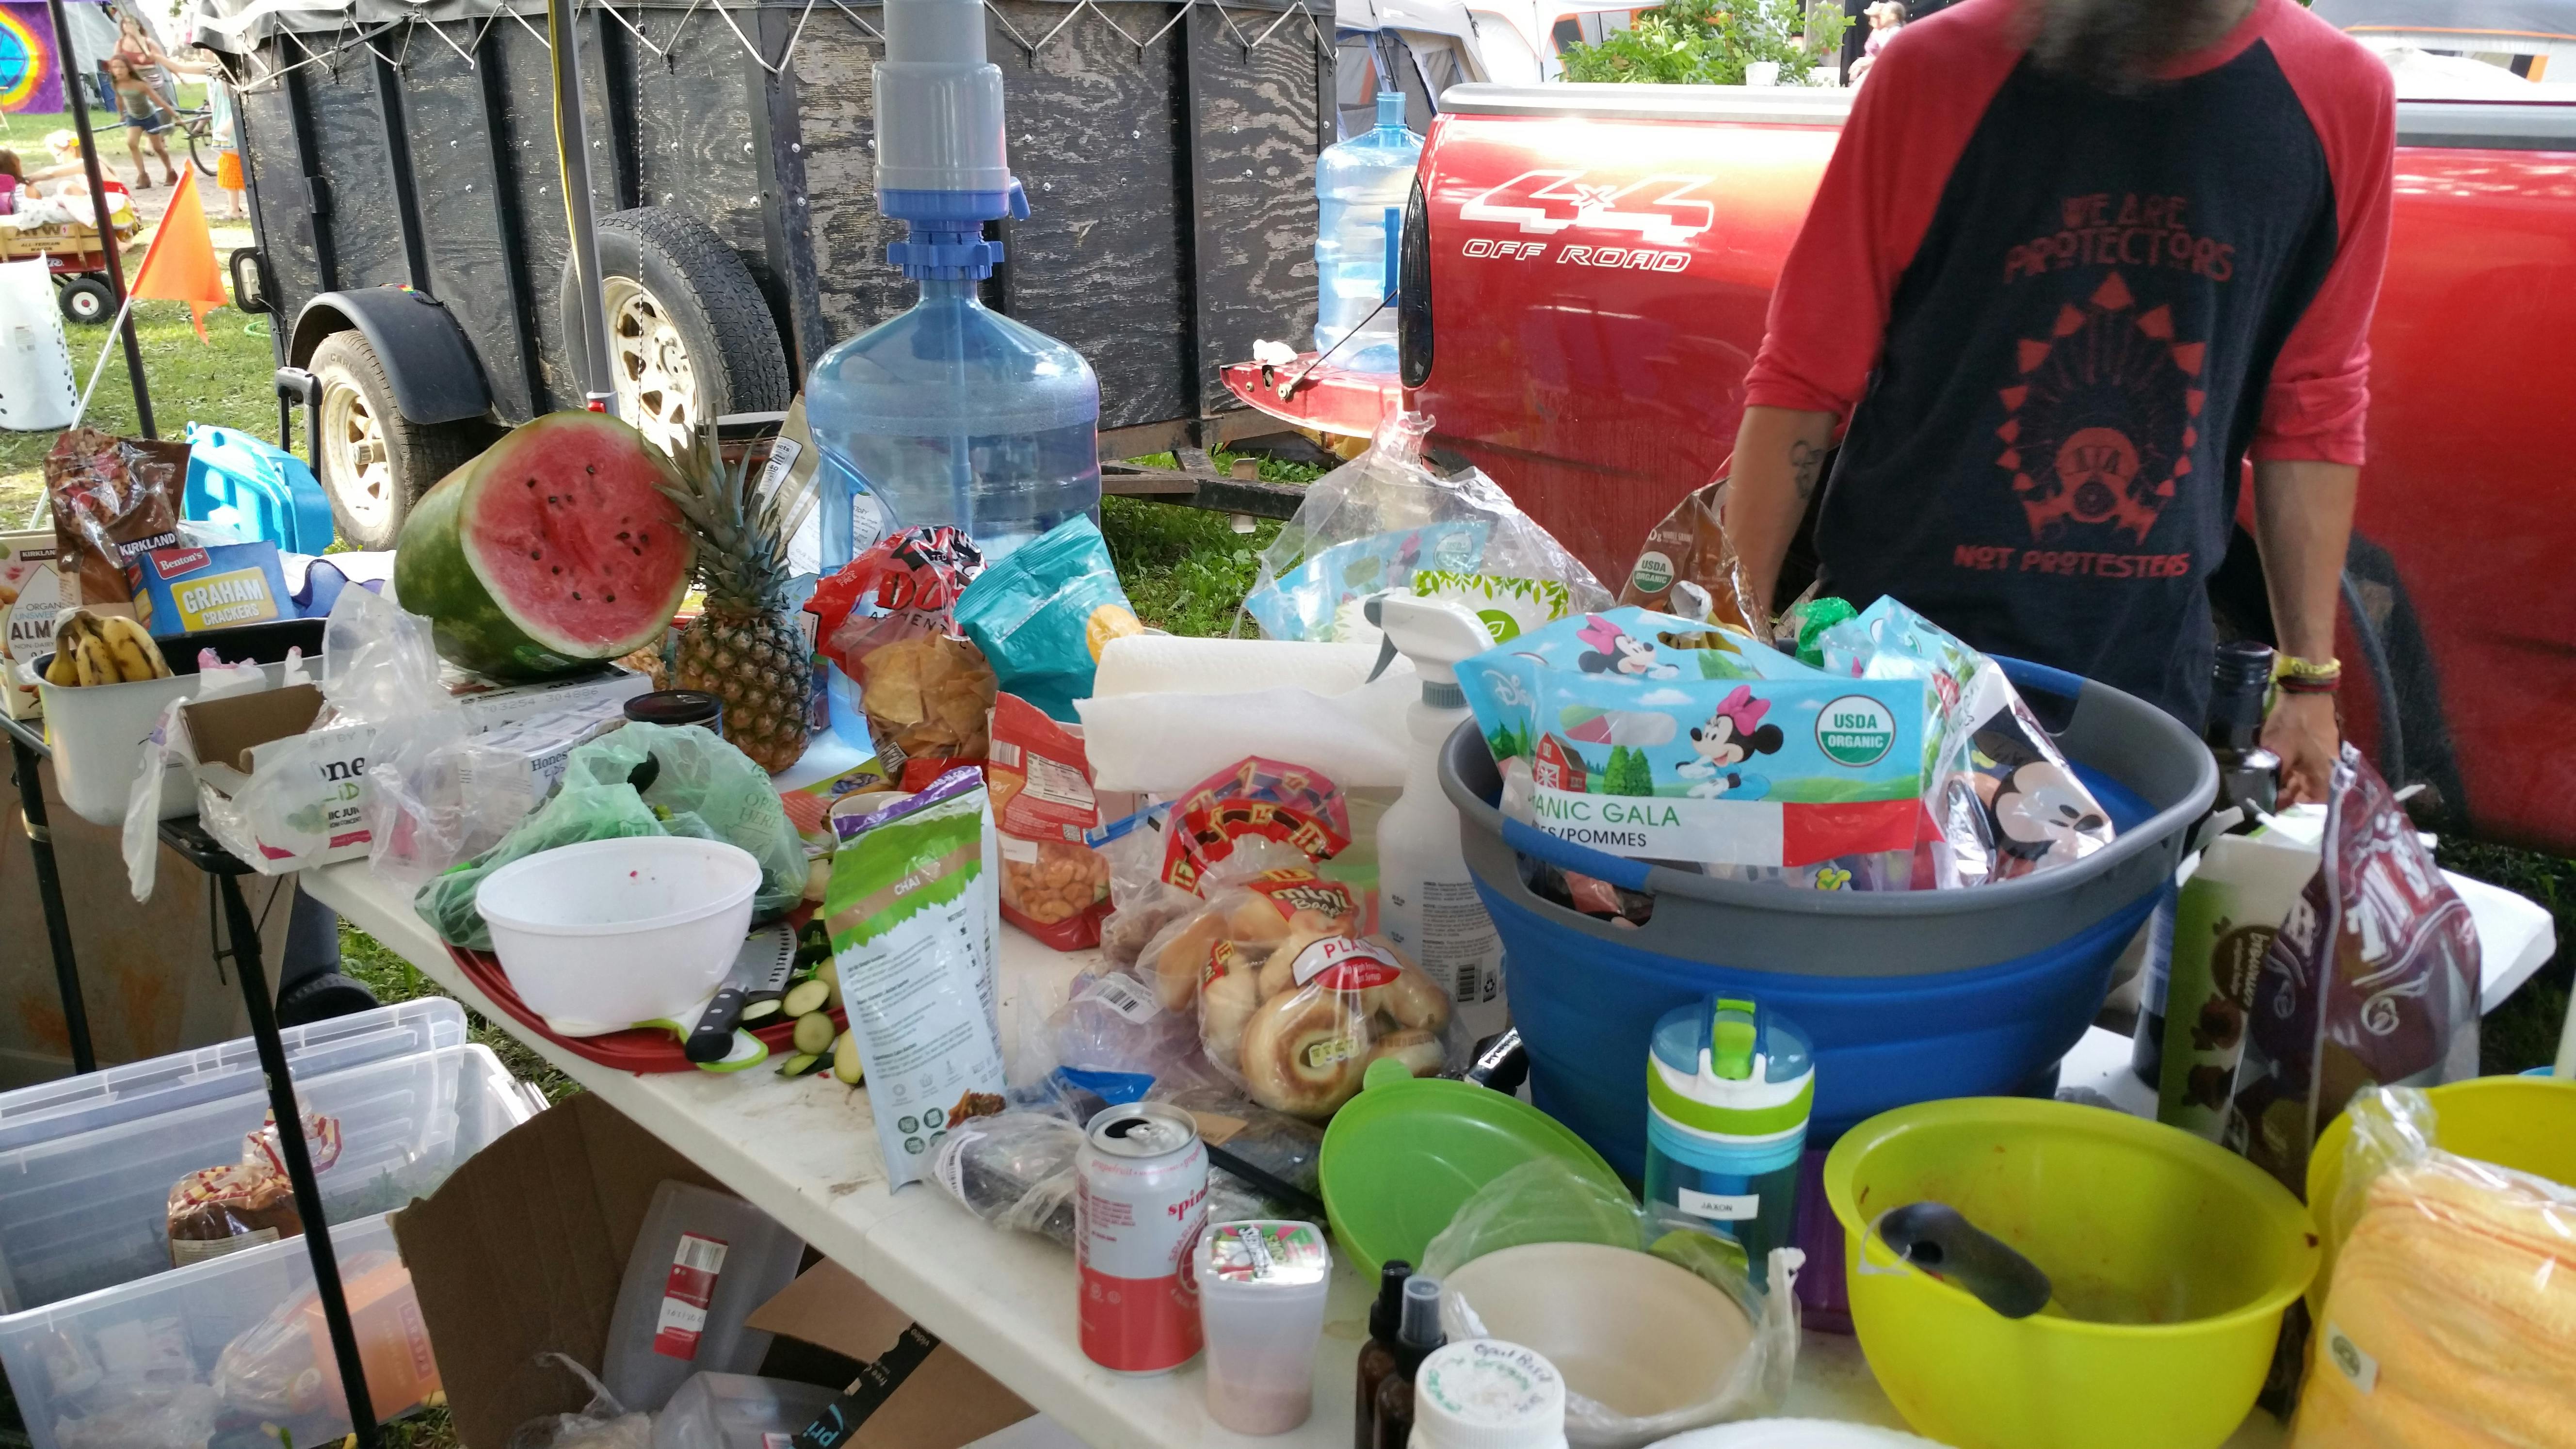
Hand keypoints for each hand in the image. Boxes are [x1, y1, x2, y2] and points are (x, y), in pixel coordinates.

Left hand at [2261, 691, 2339, 806]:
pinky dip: (2287, 776)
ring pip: (2302, 783)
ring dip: (2285, 789)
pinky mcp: (2313, 752)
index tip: (2275, 819)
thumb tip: (2261, 798)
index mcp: (2326, 777)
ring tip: (2263, 795)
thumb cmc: (2295, 724)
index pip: (2314, 807)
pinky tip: (2270, 779)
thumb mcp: (2278, 754)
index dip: (2295, 815)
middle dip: (2287, 802)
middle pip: (2308, 796)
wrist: (2305, 691)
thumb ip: (2272, 779)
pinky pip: (2301, 771)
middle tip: (2263, 807)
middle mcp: (2328, 773)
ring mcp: (2321, 761)